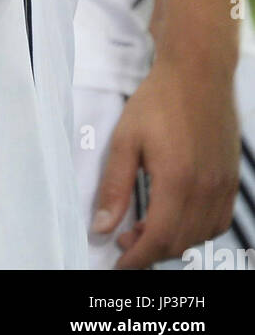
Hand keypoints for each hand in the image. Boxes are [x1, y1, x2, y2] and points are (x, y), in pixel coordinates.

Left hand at [90, 57, 238, 268]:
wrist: (198, 72)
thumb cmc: (159, 100)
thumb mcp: (125, 140)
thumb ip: (114, 187)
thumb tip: (103, 226)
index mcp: (177, 181)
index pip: (158, 238)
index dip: (136, 258)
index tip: (119, 262)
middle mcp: (206, 189)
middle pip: (179, 242)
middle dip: (150, 249)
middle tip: (124, 237)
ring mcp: (223, 186)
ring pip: (200, 236)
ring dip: (173, 241)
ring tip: (146, 226)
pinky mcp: (231, 179)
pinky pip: (218, 221)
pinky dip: (197, 230)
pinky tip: (177, 216)